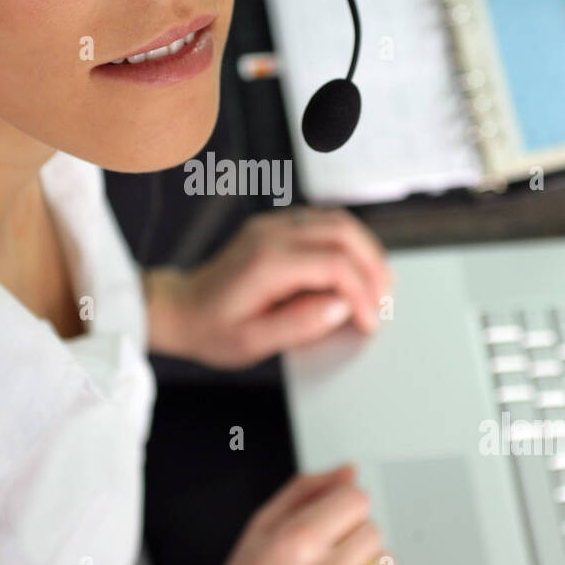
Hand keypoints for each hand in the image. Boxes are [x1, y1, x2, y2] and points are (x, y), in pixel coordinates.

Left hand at [143, 206, 393, 367]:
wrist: (180, 309)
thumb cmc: (211, 329)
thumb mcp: (251, 343)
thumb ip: (298, 326)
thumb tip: (340, 308)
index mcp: (266, 263)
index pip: (334, 264)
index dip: (362, 293)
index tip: (370, 322)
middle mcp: (272, 234)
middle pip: (344, 231)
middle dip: (374, 265)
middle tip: (384, 300)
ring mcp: (273, 226)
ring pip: (338, 221)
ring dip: (365, 251)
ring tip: (376, 287)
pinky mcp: (275, 228)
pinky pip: (323, 224)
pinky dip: (348, 245)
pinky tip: (352, 273)